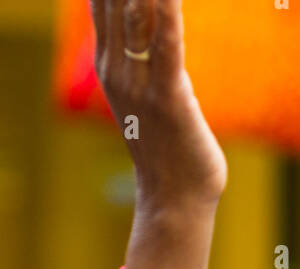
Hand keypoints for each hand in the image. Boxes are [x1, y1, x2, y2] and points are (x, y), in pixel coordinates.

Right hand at [90, 0, 227, 208]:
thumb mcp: (153, 96)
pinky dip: (168, 8)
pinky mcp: (169, 98)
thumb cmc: (171, 151)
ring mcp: (140, 83)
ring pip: (137, 10)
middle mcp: (117, 68)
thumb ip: (152, 58)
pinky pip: (166, 42)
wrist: (175, 203)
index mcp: (110, 63)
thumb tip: (160, 26)